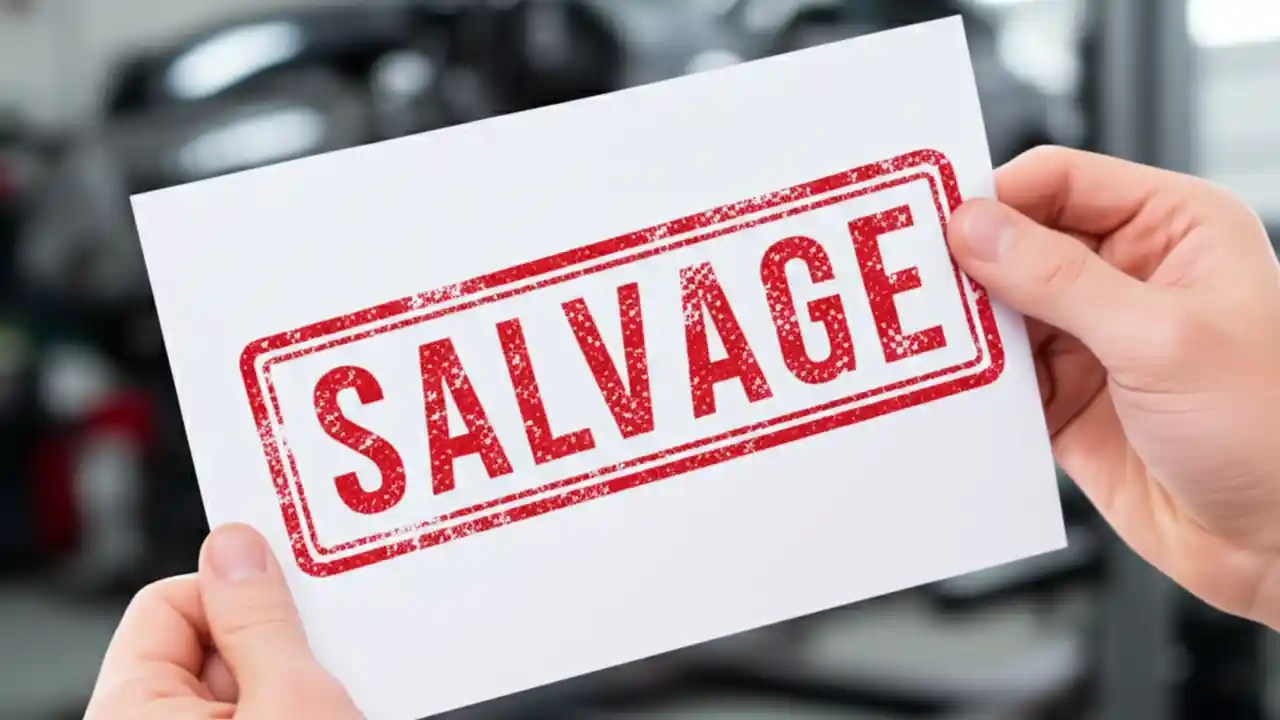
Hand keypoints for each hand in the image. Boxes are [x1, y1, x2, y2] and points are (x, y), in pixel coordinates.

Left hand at [85, 524, 361, 718]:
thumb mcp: (292, 699)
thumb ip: (261, 618)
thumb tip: (236, 547)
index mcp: (129, 714)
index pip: (168, 601)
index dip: (236, 592)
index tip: (291, 592)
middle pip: (212, 643)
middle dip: (275, 646)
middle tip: (322, 665)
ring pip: (243, 686)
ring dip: (295, 684)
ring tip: (335, 708)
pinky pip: (261, 713)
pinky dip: (299, 711)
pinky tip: (336, 718)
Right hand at [948, 146, 1279, 626]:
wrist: (1278, 542)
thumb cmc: (1269, 431)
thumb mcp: (1160, 339)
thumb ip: (1059, 279)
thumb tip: (977, 227)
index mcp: (1172, 229)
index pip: (1059, 181)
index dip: (996, 196)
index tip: (938, 224)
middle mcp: (1128, 275)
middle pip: (1018, 242)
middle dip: (969, 264)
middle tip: (914, 283)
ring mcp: (1093, 338)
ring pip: (999, 309)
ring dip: (966, 327)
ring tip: (928, 340)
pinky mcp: (1065, 398)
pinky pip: (998, 375)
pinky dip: (971, 380)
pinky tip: (950, 385)